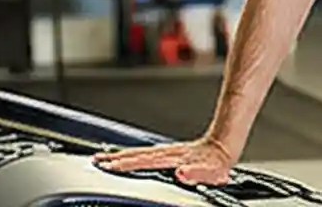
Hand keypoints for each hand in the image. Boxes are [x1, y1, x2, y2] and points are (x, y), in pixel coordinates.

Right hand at [92, 135, 236, 185]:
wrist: (225, 147)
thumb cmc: (219, 163)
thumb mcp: (212, 171)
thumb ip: (196, 173)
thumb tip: (181, 173)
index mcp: (174, 158)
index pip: (144, 161)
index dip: (125, 165)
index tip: (108, 166)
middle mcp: (167, 153)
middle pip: (137, 155)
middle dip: (116, 159)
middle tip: (97, 162)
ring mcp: (167, 153)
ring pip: (139, 154)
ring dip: (121, 156)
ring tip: (103, 158)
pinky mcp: (169, 155)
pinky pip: (145, 155)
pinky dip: (131, 157)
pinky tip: (126, 160)